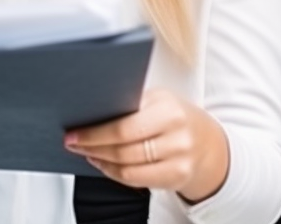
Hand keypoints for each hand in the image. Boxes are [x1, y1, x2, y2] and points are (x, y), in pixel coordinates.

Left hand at [64, 89, 228, 202]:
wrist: (209, 141)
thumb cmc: (174, 116)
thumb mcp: (157, 100)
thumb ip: (129, 104)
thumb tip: (87, 110)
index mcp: (168, 109)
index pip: (123, 126)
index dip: (93, 133)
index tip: (72, 133)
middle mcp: (177, 135)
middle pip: (123, 149)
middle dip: (92, 147)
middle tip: (73, 144)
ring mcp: (180, 159)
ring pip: (128, 167)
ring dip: (101, 161)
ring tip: (86, 152)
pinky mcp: (178, 178)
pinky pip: (137, 180)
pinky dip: (115, 173)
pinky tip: (105, 164)